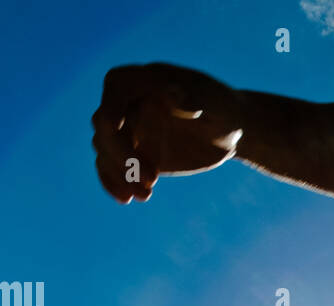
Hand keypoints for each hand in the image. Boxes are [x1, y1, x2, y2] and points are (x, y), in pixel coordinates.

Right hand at [91, 62, 242, 202]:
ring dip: (120, 174)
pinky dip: (114, 182)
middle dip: (122, 153)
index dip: (111, 107)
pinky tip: (127, 198)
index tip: (116, 129)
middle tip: (152, 179)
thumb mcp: (216, 103)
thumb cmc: (223, 109)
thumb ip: (195, 98)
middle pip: (105, 124)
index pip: (116, 87)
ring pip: (105, 149)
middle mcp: (130, 101)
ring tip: (145, 194)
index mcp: (146, 79)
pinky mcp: (133, 152)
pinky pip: (111, 166)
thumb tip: (173, 96)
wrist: (229, 130)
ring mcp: (129, 127)